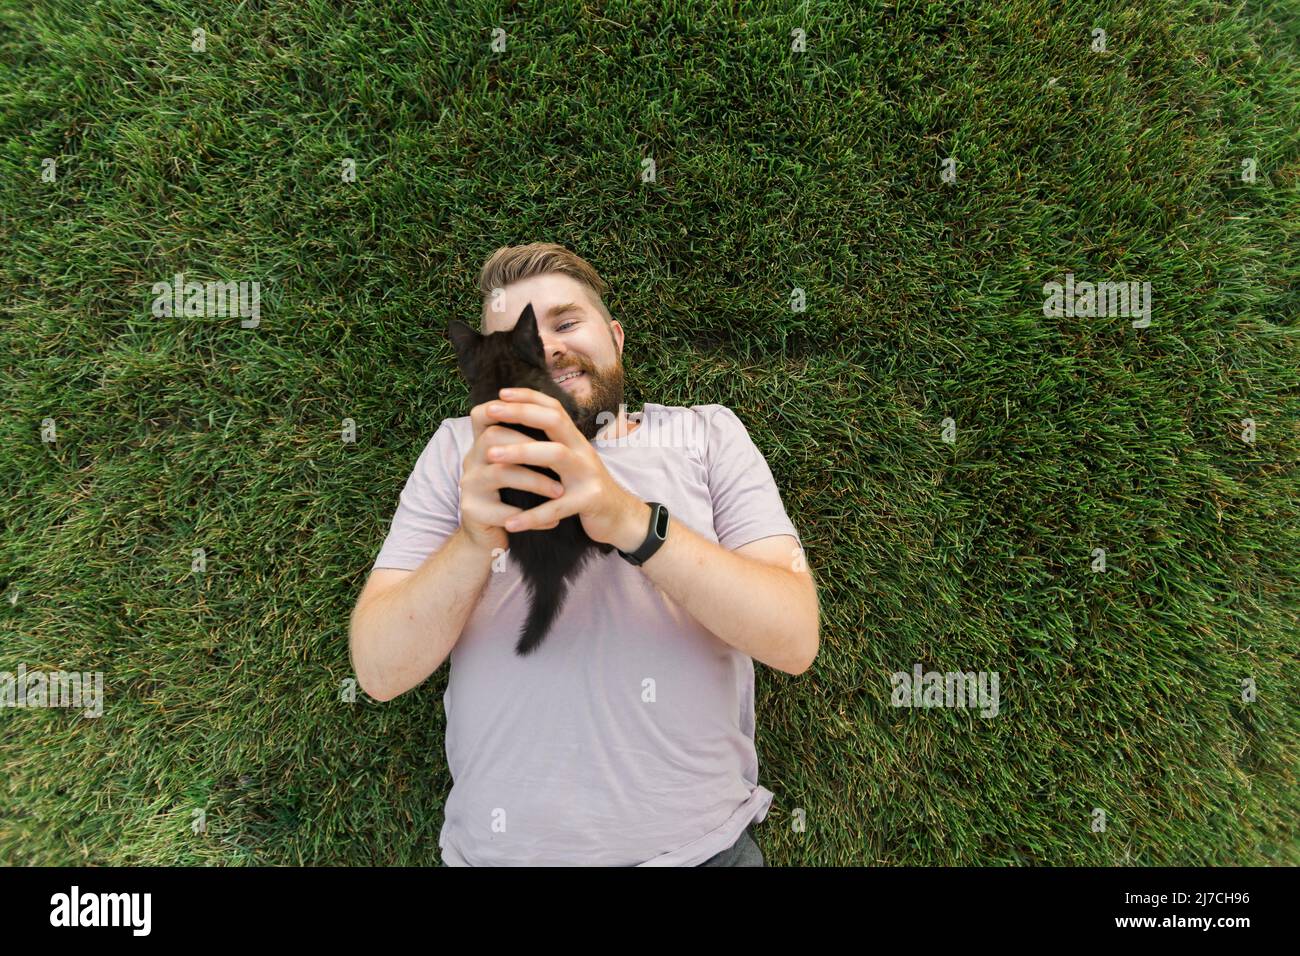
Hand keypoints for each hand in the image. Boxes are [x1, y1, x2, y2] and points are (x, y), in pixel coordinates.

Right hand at [458, 396, 567, 552]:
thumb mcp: (514, 466)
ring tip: (559, 492)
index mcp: (482, 445)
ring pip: (500, 472)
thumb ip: (524, 443)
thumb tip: (554, 414)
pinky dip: (532, 516)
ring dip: (536, 481)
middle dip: (530, 446)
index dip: (504, 408)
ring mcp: (468, 486)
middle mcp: (470, 460)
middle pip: (493, 437)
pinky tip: (552, 521)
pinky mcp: (473, 512)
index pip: (483, 415)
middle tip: (560, 460)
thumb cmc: (509, 497)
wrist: (489, 537)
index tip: (535, 411)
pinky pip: (503, 511)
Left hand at [482, 388, 647, 549]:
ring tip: (490, 455)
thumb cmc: (587, 488)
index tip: (501, 394)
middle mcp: (582, 451)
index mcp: (575, 441)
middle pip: (554, 421)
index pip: (554, 408)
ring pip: (555, 454)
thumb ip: (553, 444)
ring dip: (521, 452)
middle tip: (490, 412)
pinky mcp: (589, 501)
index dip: (529, 397)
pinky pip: (558, 508)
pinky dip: (533, 516)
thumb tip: (522, 428)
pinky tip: (511, 523)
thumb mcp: (573, 461)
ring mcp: (588, 475)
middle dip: (521, 413)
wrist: (622, 517)